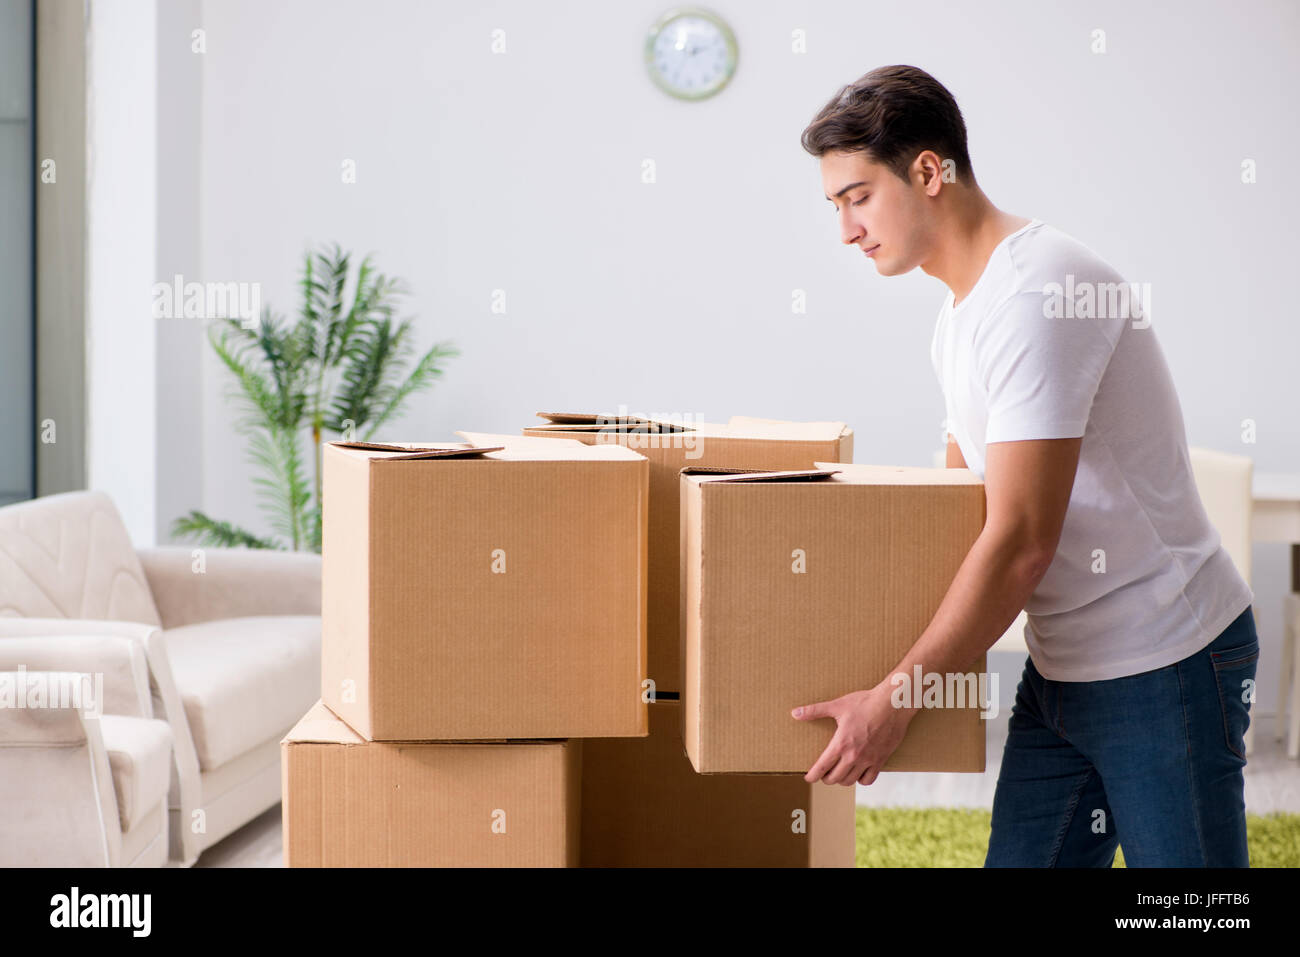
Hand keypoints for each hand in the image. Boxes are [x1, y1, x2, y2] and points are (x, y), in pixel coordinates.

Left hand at [792, 681, 916, 786]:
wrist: (893, 704)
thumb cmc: (865, 702)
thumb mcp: (837, 705)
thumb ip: (814, 711)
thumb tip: (795, 713)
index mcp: (841, 744)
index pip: (822, 767)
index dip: (812, 776)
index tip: (808, 778)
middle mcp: (854, 756)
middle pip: (835, 778)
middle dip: (826, 778)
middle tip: (823, 773)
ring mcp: (868, 760)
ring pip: (850, 781)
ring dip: (842, 780)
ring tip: (838, 773)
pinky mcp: (881, 760)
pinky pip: (869, 779)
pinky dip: (861, 779)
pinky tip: (857, 772)